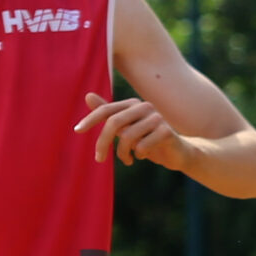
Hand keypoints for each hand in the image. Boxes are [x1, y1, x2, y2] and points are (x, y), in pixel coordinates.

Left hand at [76, 93, 193, 170]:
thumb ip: (108, 114)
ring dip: (123, 154)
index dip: (91, 119)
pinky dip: (139, 155)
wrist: (178, 152)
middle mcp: (145, 107)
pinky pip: (142, 146)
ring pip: (127, 137)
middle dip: (103, 143)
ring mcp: (157, 118)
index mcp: (133, 104)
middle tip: (99, 159)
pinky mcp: (167, 131)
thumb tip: (87, 95)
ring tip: (127, 159)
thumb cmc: (148, 139)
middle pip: (114, 123)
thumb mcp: (126, 128)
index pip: (107, 110)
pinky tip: (144, 155)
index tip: (77, 130)